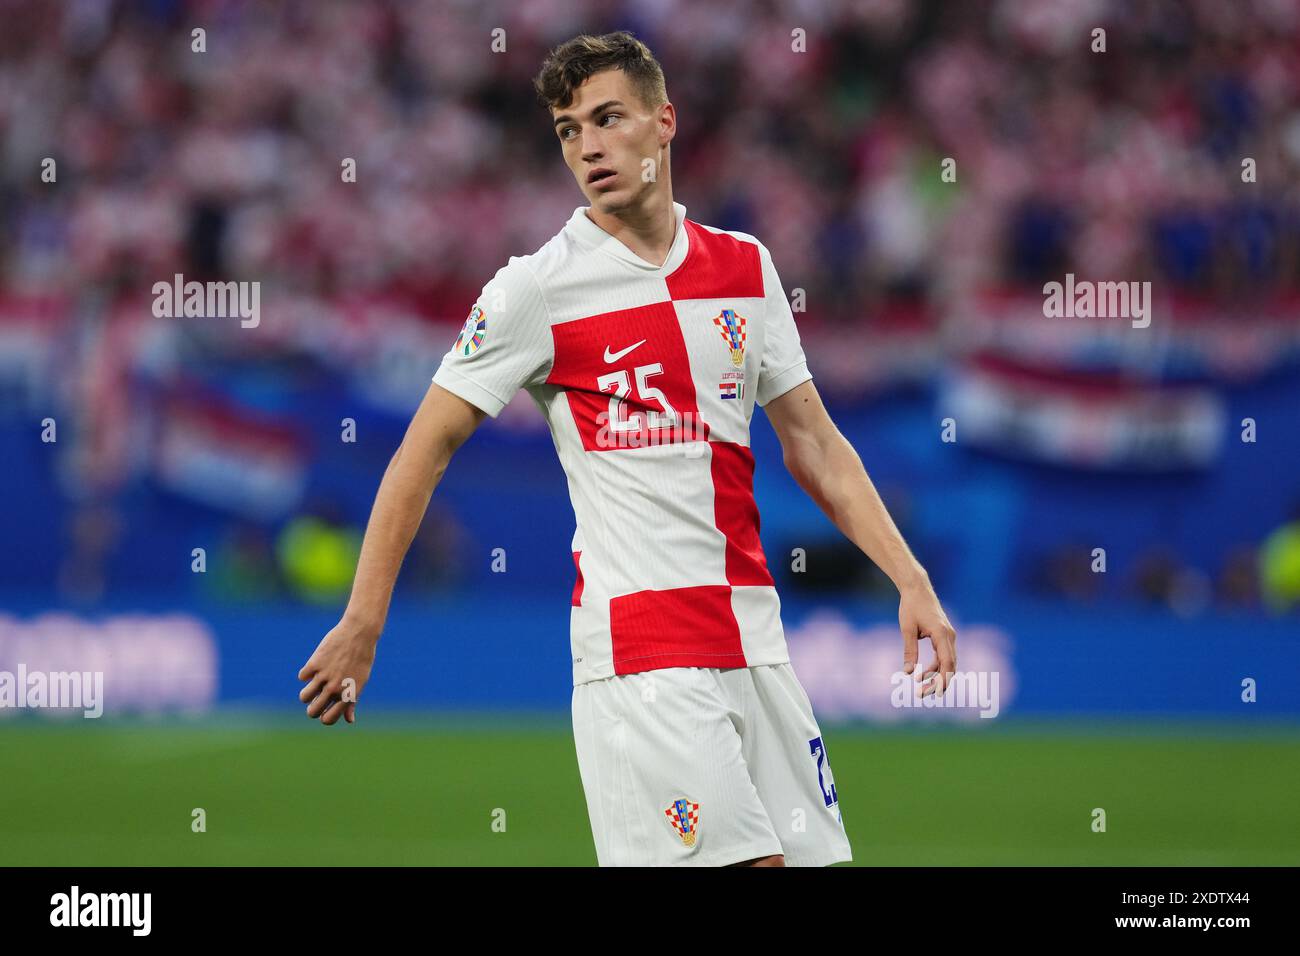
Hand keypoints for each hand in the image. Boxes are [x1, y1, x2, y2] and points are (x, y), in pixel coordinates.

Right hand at [297, 619, 377, 724]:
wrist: (359, 633)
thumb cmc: (362, 658)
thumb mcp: (360, 681)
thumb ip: (352, 701)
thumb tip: (349, 720)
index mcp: (347, 695)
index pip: (328, 719)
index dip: (323, 717)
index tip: (324, 710)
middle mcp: (335, 688)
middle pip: (312, 711)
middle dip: (312, 709)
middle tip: (315, 700)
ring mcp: (324, 676)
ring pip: (304, 696)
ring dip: (306, 694)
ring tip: (313, 685)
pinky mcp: (314, 663)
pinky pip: (302, 676)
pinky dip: (306, 673)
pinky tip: (315, 666)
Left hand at [898, 580, 956, 698]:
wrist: (917, 588)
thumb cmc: (911, 606)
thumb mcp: (907, 629)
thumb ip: (909, 651)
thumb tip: (907, 673)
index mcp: (942, 634)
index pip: (947, 662)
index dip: (944, 679)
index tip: (938, 693)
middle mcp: (949, 636)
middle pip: (949, 665)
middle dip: (938, 682)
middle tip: (922, 694)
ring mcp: (948, 636)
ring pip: (947, 662)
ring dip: (935, 676)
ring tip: (920, 688)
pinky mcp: (944, 636)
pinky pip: (942, 656)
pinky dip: (934, 666)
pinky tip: (922, 675)